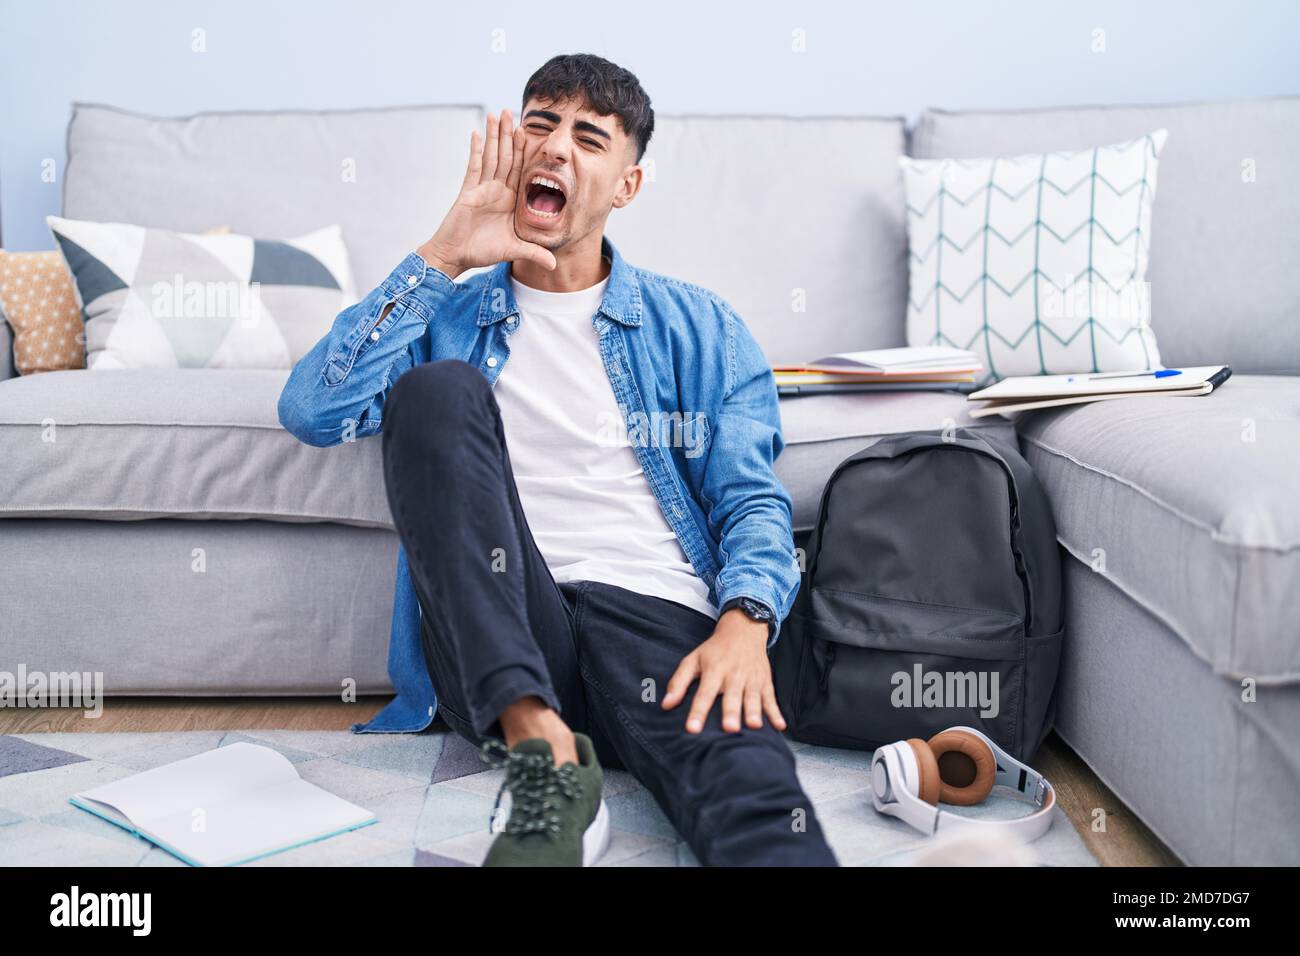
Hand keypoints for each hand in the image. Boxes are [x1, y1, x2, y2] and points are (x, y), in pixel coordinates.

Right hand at [417, 109, 556, 277]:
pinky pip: (473, 167)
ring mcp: (481, 189)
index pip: (521, 171)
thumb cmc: (481, 252)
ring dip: (494, 136)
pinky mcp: (467, 191)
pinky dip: (475, 150)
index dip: (525, 151)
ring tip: (496, 114)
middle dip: (508, 135)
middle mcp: (497, 191)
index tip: (530, 132)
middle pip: (506, 157)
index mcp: (510, 200)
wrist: (456, 256)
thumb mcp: (513, 251)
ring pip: (491, 157)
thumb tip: (554, 265)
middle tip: (511, 111)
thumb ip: (534, 253)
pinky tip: (476, 133)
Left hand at [661, 609, 786, 733]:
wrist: (744, 629)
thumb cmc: (715, 650)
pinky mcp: (765, 683)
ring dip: (754, 712)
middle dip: (731, 712)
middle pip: (732, 696)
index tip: (692, 729)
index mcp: (714, 670)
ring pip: (753, 698)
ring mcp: (751, 679)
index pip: (704, 694)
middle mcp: (734, 675)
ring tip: (753, 726)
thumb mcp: (693, 660)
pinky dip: (776, 712)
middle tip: (729, 729)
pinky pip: (771, 699)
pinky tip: (780, 726)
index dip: (698, 711)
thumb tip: (666, 705)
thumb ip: (679, 682)